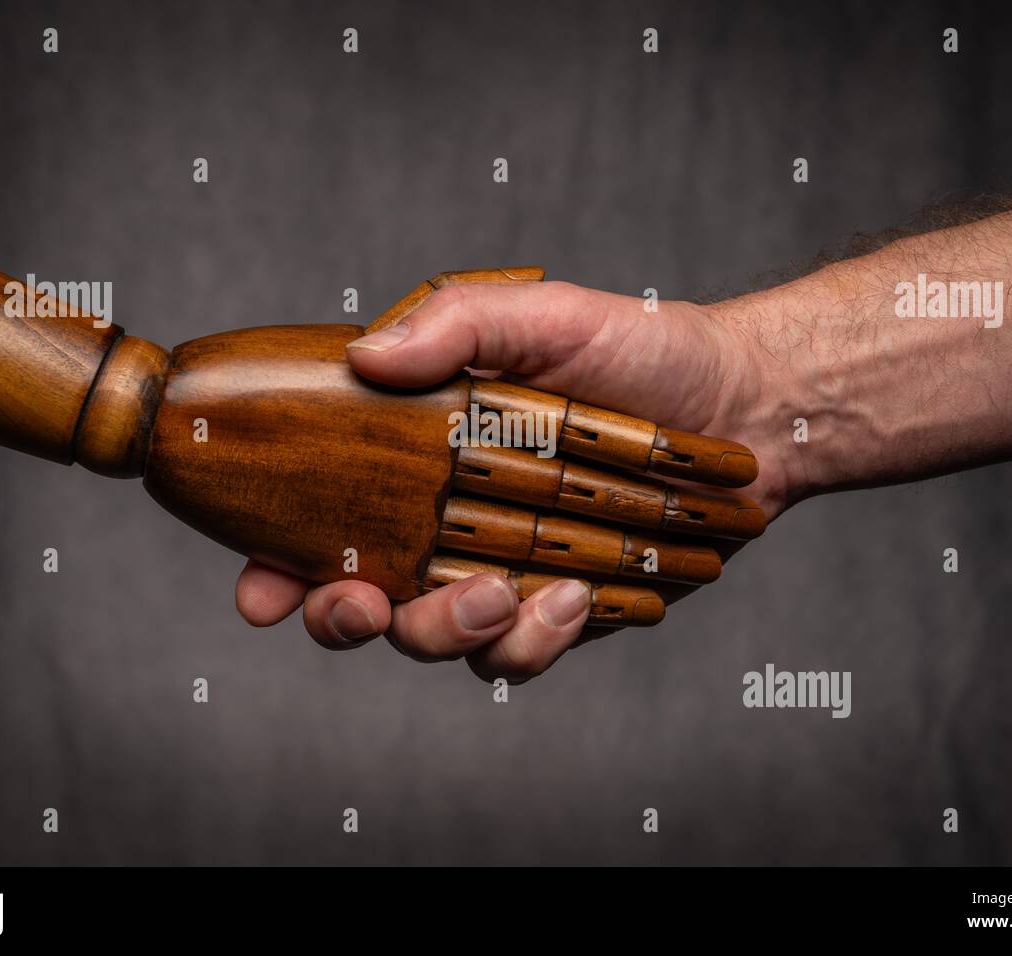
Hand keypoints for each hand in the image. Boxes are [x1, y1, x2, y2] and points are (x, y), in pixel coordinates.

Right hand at [235, 277, 787, 681]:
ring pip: (433, 642)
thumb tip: (362, 360)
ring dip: (451, 632)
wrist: (747, 411)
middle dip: (345, 620)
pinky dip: (537, 639)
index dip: (274, 563)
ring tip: (505, 592)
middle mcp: (442, 520)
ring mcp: (496, 572)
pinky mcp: (555, 612)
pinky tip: (576, 596)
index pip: (317, 515)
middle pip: (356, 599)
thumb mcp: (545, 313)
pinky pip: (518, 655)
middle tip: (370, 604)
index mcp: (415, 452)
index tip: (264, 590)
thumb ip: (454, 322)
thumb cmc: (641, 350)